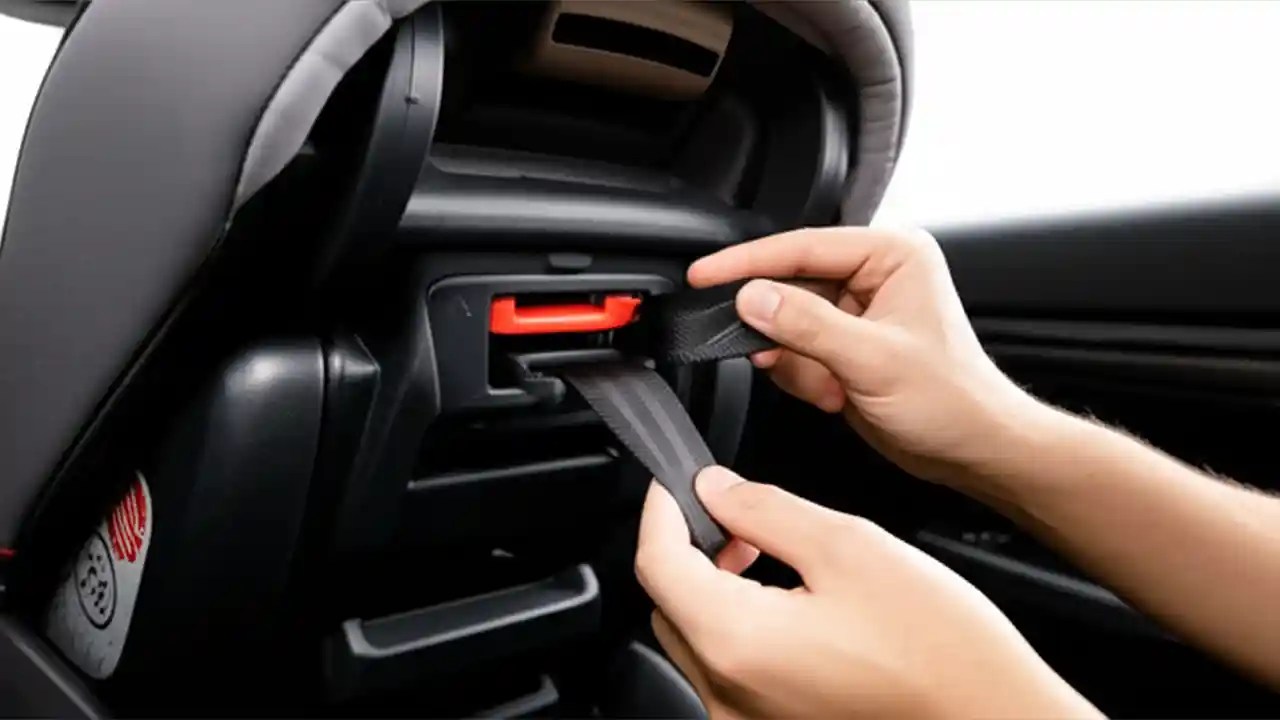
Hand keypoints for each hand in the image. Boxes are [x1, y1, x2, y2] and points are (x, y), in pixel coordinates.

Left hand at [636, 467, 1099, 719]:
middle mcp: (727, 695)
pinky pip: (726, 671)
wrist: (994, 718)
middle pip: (667, 602)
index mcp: (737, 642)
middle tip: (732, 514)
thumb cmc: (941, 647)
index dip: (661, 508)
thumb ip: (765, 510)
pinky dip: (734, 627)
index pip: (656, 562)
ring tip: (760, 554)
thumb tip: (713, 489)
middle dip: (687, 547)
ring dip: (709, 588)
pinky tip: (779, 603)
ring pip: (693, 637)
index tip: (676, 481)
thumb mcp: (849, 548)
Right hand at [689, 227, 1046, 488]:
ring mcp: (856, 312)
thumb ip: (806, 324)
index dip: (748, 262)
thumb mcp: (872, 359)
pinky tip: (834, 394)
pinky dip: (804, 378)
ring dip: (798, 363)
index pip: (803, 246)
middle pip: (789, 284)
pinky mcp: (844, 346)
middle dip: (780, 329)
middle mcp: (874, 275)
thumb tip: (753, 297)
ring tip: (832, 386)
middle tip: (765, 350)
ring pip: (785, 323)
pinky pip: (794, 351)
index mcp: (892, 255)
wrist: (972, 449)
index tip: (705, 274)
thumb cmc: (953, 400)